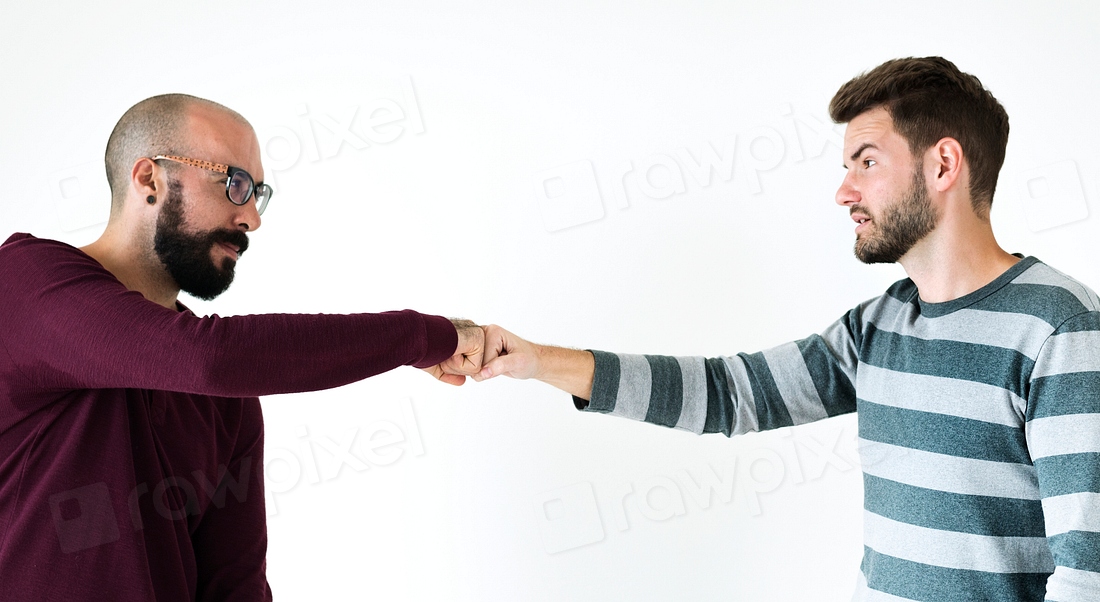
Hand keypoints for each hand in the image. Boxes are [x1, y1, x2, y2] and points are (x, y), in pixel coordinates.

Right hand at [422, 319, 484, 385]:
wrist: (416, 337)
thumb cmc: (422, 346)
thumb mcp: (436, 363)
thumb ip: (449, 373)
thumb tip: (462, 381)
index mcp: (462, 335)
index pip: (466, 362)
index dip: (452, 365)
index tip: (442, 353)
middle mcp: (470, 332)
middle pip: (472, 367)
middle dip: (454, 367)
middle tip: (443, 353)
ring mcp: (475, 334)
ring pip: (474, 368)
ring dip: (456, 365)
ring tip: (446, 350)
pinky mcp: (478, 338)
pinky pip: (475, 367)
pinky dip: (459, 364)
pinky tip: (452, 350)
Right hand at [475, 324, 593, 398]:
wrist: (533, 361)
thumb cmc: (529, 359)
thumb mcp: (518, 362)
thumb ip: (500, 366)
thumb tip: (483, 372)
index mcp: (493, 332)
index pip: (481, 357)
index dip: (490, 368)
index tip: (505, 365)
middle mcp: (484, 334)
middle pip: (473, 360)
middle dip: (485, 369)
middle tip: (503, 365)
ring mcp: (480, 342)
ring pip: (471, 365)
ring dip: (483, 371)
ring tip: (499, 366)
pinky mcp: (480, 350)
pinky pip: (472, 366)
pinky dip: (481, 372)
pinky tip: (493, 367)